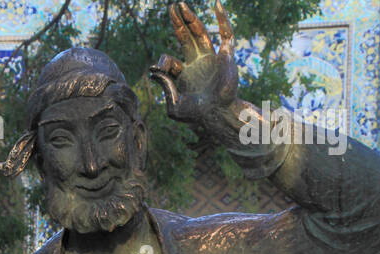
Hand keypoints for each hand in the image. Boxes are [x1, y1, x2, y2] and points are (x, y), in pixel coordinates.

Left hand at [150, 1, 238, 128]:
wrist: (216, 115)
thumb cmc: (195, 115)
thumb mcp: (174, 105)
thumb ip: (164, 87)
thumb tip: (153, 70)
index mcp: (183, 74)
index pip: (170, 60)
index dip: (164, 61)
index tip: (161, 68)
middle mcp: (196, 63)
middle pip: (185, 39)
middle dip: (178, 24)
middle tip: (171, 9)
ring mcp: (211, 58)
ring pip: (200, 33)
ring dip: (191, 19)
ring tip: (181, 6)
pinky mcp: (225, 56)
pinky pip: (226, 34)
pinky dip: (223, 19)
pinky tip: (217, 4)